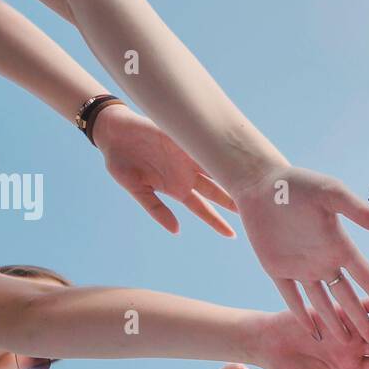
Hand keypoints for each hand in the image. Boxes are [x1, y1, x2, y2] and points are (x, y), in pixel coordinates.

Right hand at [93, 104, 239, 236]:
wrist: (113, 133)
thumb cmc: (121, 162)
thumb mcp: (137, 189)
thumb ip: (157, 209)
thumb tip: (176, 231)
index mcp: (178, 188)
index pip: (203, 210)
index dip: (217, 222)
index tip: (233, 235)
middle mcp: (187, 174)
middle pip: (218, 190)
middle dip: (235, 200)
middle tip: (255, 209)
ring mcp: (188, 155)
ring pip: (216, 169)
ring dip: (231, 177)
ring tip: (251, 185)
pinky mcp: (184, 138)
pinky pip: (203, 144)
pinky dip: (217, 150)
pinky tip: (233, 155)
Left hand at [231, 165, 368, 348]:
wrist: (261, 183)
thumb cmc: (299, 184)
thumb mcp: (332, 194)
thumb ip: (361, 211)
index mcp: (340, 245)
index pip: (366, 278)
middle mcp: (324, 261)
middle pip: (348, 298)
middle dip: (363, 321)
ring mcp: (301, 268)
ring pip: (322, 303)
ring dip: (335, 324)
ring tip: (348, 345)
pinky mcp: (277, 270)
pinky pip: (291, 298)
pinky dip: (302, 315)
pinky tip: (313, 332)